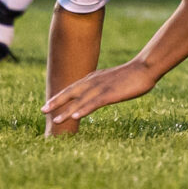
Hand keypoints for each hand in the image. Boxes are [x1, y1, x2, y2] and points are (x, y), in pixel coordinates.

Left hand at [41, 59, 156, 129]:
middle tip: (42, 111)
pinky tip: (76, 117)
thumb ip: (102, 86)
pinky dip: (84, 109)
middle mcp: (94, 82)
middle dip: (56, 102)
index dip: (59, 96)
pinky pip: (94, 103)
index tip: (48, 104)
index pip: (72, 88)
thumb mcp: (112, 79)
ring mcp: (102, 87)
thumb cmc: (132, 75)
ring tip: (55, 120)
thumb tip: (98, 94)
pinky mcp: (110, 93)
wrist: (145, 67)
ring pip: (80, 101)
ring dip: (67, 111)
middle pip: (71, 92)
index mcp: (94, 78)